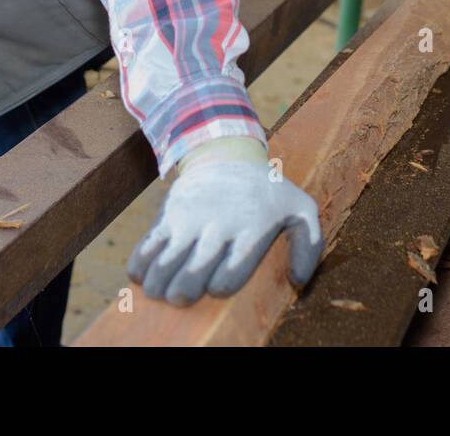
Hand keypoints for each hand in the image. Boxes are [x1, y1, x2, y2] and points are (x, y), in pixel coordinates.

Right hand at [127, 138, 323, 305]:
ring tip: (161, 291)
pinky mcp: (168, 215)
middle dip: (183, 292)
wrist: (227, 153)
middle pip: (193, 273)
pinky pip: (147, 246)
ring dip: (158, 284)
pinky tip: (142, 276)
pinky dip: (140, 266)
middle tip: (182, 295)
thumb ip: (309, 246)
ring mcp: (189, 220)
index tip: (217, 287)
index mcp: (251, 230)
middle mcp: (218, 227)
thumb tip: (297, 281)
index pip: (230, 272)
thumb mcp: (301, 208)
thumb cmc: (268, 192)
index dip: (219, 286)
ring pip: (165, 263)